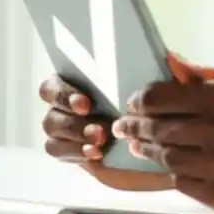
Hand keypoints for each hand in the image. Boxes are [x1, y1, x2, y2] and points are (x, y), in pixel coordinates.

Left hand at [38, 54, 213, 192]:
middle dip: (135, 126)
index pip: (162, 98)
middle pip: (158, 129)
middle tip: (124, 126)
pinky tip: (171, 164)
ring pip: (165, 157)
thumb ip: (209, 84)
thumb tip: (169, 76)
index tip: (134, 102)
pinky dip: (174, 172)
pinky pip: (181, 182)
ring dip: (148, 150)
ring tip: (140, 146)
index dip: (141, 100)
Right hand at [38, 74, 172, 190]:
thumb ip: (143, 68)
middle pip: (52, 112)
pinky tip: (96, 154)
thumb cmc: (136, 97)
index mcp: (72, 80)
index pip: (52, 85)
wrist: (139, 127)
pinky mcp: (64, 147)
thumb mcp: (142, 80)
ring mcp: (60, 126)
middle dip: (74, 123)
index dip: (65, 95)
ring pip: (53, 133)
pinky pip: (58, 151)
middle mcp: (61, 103)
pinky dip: (76, 153)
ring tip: (100, 143)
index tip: (86, 104)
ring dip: (76, 139)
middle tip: (100, 131)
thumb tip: (161, 58)